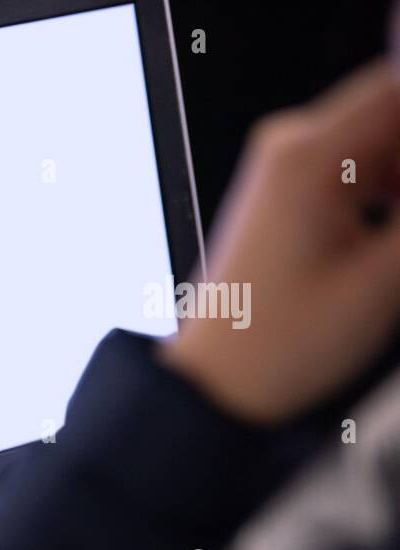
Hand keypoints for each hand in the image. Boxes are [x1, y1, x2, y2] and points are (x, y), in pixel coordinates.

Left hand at [162, 60, 399, 424]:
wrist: (219, 385)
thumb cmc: (277, 344)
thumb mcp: (387, 278)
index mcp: (307, 154)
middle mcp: (288, 148)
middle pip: (393, 112)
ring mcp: (283, 169)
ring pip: (383, 141)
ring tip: (394, 250)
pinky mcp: (287, 193)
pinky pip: (360, 167)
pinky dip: (391, 192)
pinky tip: (393, 242)